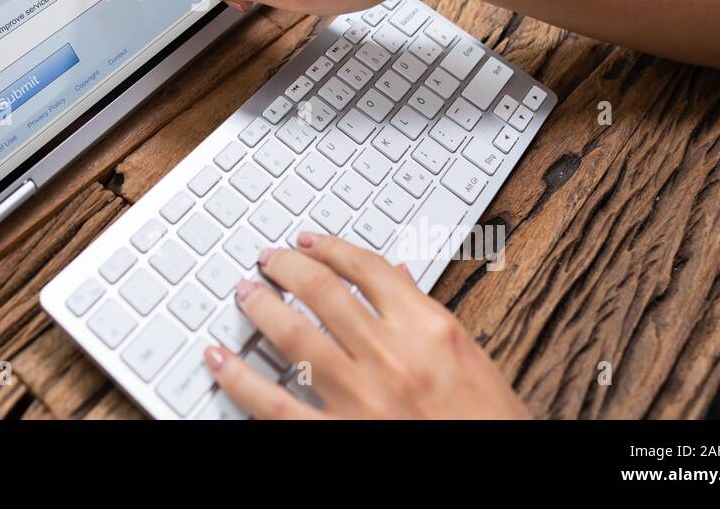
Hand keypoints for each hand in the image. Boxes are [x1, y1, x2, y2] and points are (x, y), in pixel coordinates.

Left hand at [205, 233, 529, 418]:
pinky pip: (273, 403)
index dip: (330, 248)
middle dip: (287, 268)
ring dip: (260, 307)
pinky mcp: (337, 436)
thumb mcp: (470, 360)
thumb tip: (395, 276)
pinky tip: (218, 359)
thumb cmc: (490, 422)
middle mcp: (393, 357)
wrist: (501, 477)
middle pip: (323, 292)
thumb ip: (428, 315)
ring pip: (292, 335)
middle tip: (267, 259)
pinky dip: (238, 377)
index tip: (309, 241)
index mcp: (431, 329)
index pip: (368, 269)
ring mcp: (361, 397)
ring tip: (244, 294)